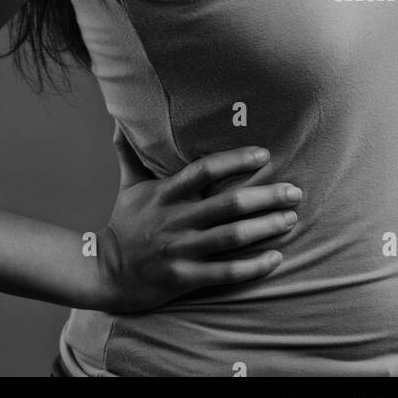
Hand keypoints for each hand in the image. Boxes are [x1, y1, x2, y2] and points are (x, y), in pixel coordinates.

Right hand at [96, 125, 301, 314]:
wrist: (102, 271)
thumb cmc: (122, 225)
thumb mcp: (127, 185)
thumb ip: (129, 153)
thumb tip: (120, 121)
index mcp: (166, 194)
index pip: (205, 170)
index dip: (236, 160)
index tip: (264, 154)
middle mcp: (177, 219)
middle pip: (229, 204)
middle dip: (266, 196)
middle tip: (295, 192)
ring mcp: (182, 249)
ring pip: (233, 237)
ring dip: (266, 227)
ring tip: (291, 219)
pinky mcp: (184, 277)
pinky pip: (225, 272)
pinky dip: (253, 266)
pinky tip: (276, 258)